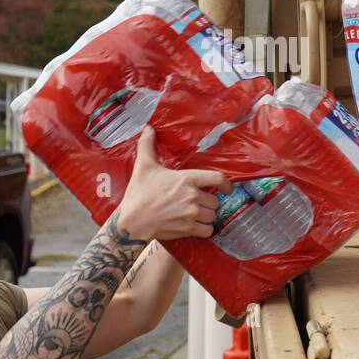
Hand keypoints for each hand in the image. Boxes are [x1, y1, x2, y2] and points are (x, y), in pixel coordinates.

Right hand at [117, 126, 231, 241]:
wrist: (132, 221)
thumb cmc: (139, 193)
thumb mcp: (143, 166)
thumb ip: (147, 145)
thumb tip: (148, 127)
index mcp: (186, 179)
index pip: (217, 178)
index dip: (226, 184)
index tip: (226, 188)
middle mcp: (192, 196)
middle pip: (215, 201)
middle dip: (209, 202)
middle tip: (198, 202)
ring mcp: (191, 214)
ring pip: (212, 215)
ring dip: (207, 216)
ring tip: (197, 214)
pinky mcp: (188, 229)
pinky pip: (208, 230)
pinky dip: (205, 229)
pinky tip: (197, 226)